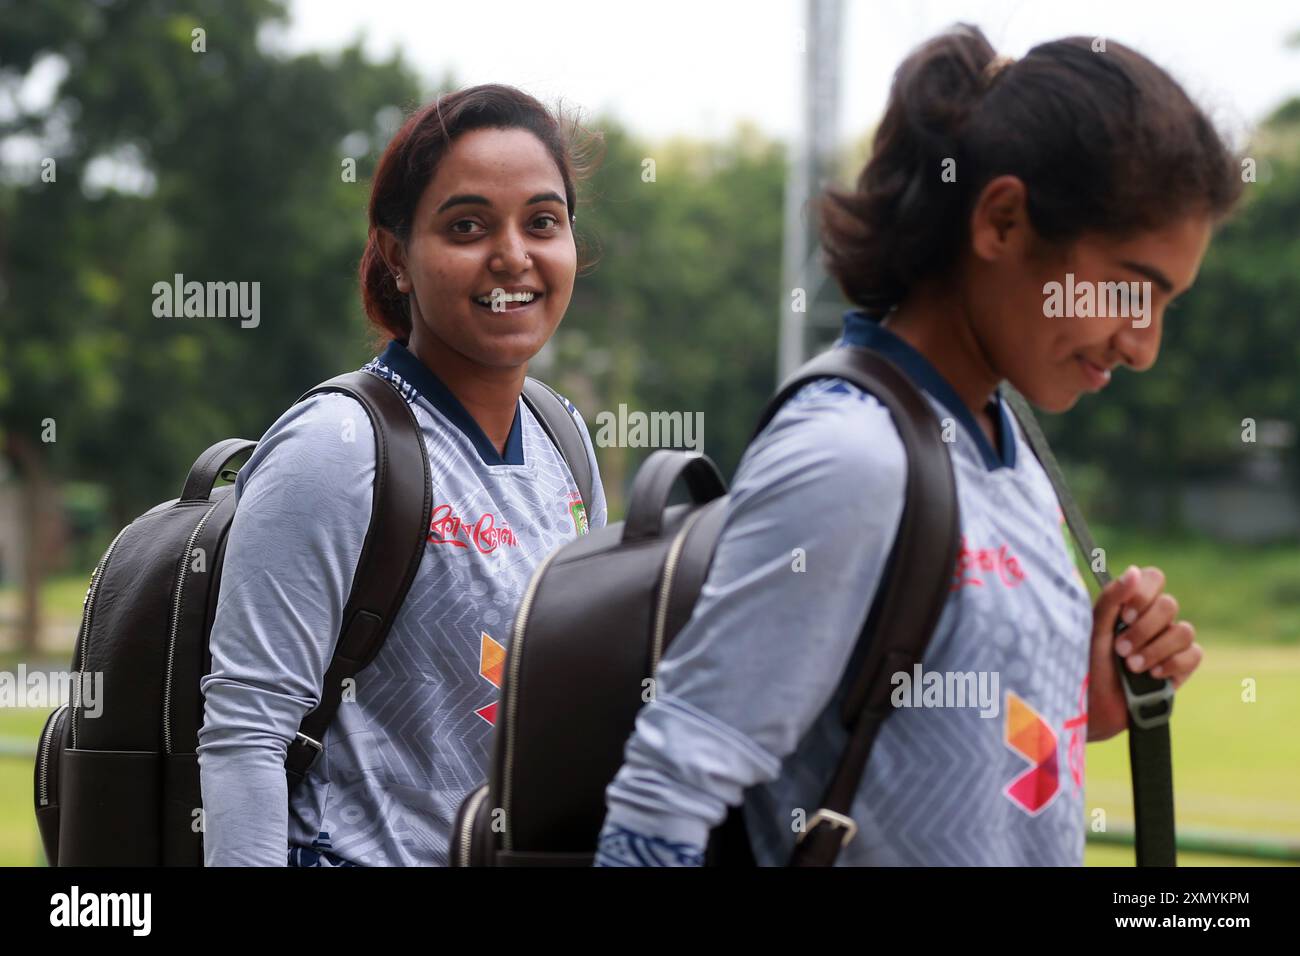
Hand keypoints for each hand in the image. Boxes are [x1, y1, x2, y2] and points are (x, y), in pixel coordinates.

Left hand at [1086, 565, 1202, 741]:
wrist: (1093, 708)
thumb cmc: (1086, 667)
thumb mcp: (1093, 631)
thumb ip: (1111, 600)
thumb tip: (1134, 571)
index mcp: (1129, 605)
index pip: (1154, 578)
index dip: (1145, 594)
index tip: (1125, 615)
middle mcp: (1151, 620)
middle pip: (1170, 605)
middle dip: (1144, 630)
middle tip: (1120, 649)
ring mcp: (1168, 643)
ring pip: (1185, 630)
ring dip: (1156, 649)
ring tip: (1131, 667)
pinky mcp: (1180, 667)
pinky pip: (1194, 654)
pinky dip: (1173, 664)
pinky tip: (1153, 675)